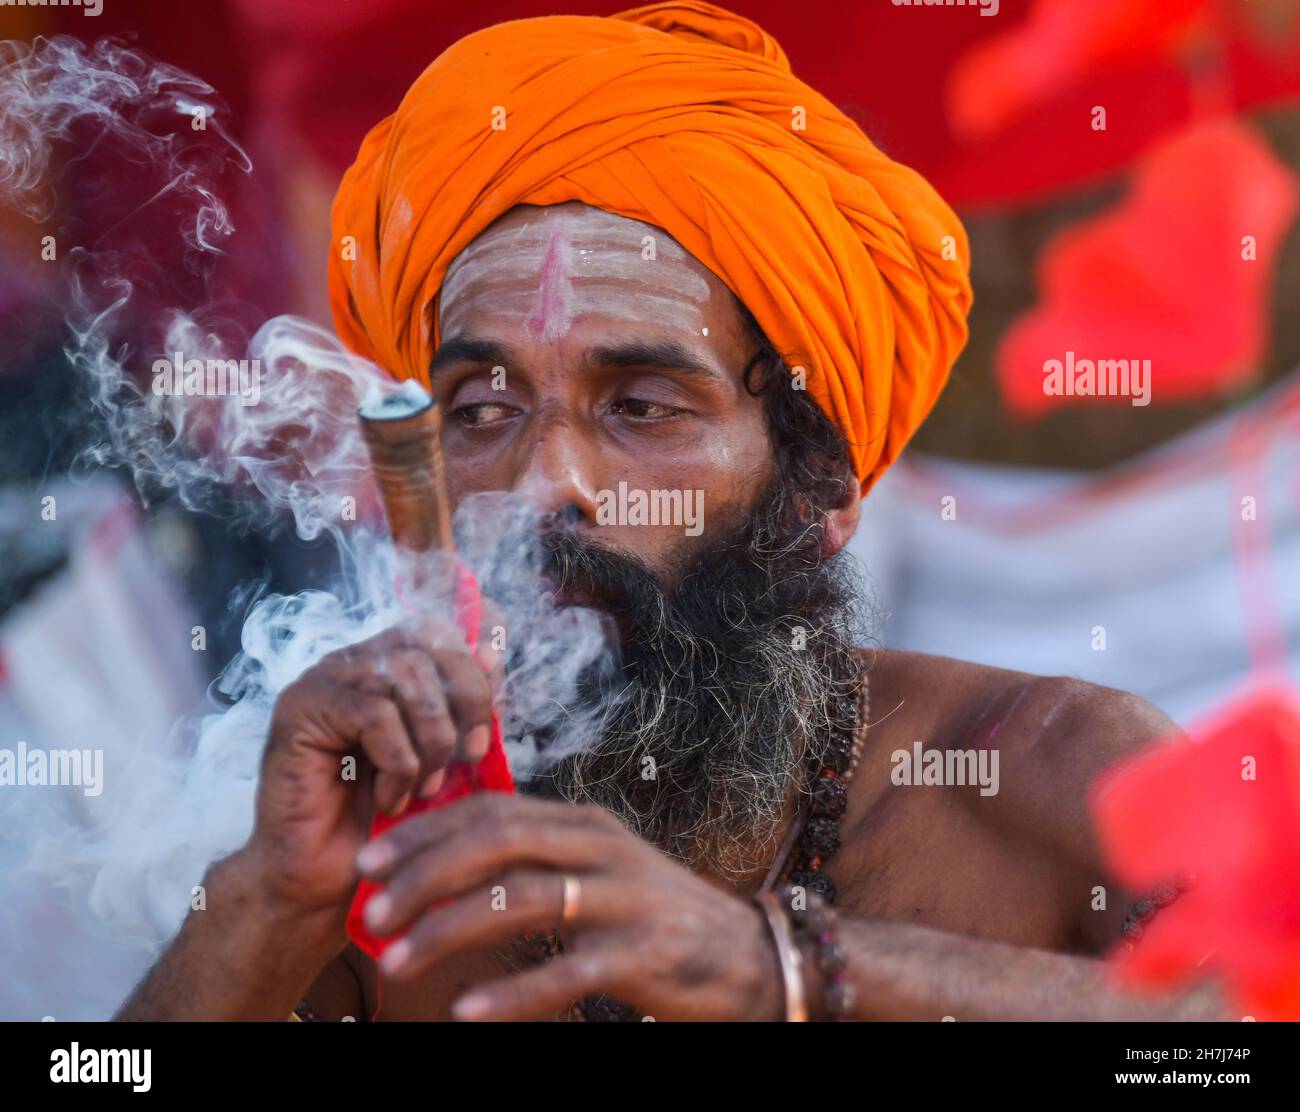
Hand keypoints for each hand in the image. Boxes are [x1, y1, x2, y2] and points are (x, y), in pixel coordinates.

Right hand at [245, 609, 503, 921]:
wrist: (324, 878)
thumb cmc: (386, 820)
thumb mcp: (442, 756)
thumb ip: (463, 710)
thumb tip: (494, 661)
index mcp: (388, 663)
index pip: (441, 626)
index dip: (479, 650)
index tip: (501, 694)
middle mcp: (354, 660)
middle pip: (432, 646)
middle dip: (467, 703)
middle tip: (469, 756)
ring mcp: (324, 679)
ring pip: (407, 678)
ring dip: (432, 740)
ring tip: (425, 786)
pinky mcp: (300, 708)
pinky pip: (375, 716)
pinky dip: (398, 763)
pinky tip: (392, 797)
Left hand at [355, 793, 785, 1020]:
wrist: (749, 957)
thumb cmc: (656, 916)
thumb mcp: (599, 869)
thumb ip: (537, 859)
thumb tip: (446, 864)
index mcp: (584, 822)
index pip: (491, 809)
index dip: (425, 832)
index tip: (369, 859)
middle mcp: (602, 848)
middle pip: (498, 842)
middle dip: (424, 873)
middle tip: (371, 909)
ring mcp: (625, 899)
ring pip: (522, 900)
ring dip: (449, 929)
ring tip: (396, 961)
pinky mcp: (642, 955)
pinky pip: (565, 972)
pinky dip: (512, 994)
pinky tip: (467, 1012)